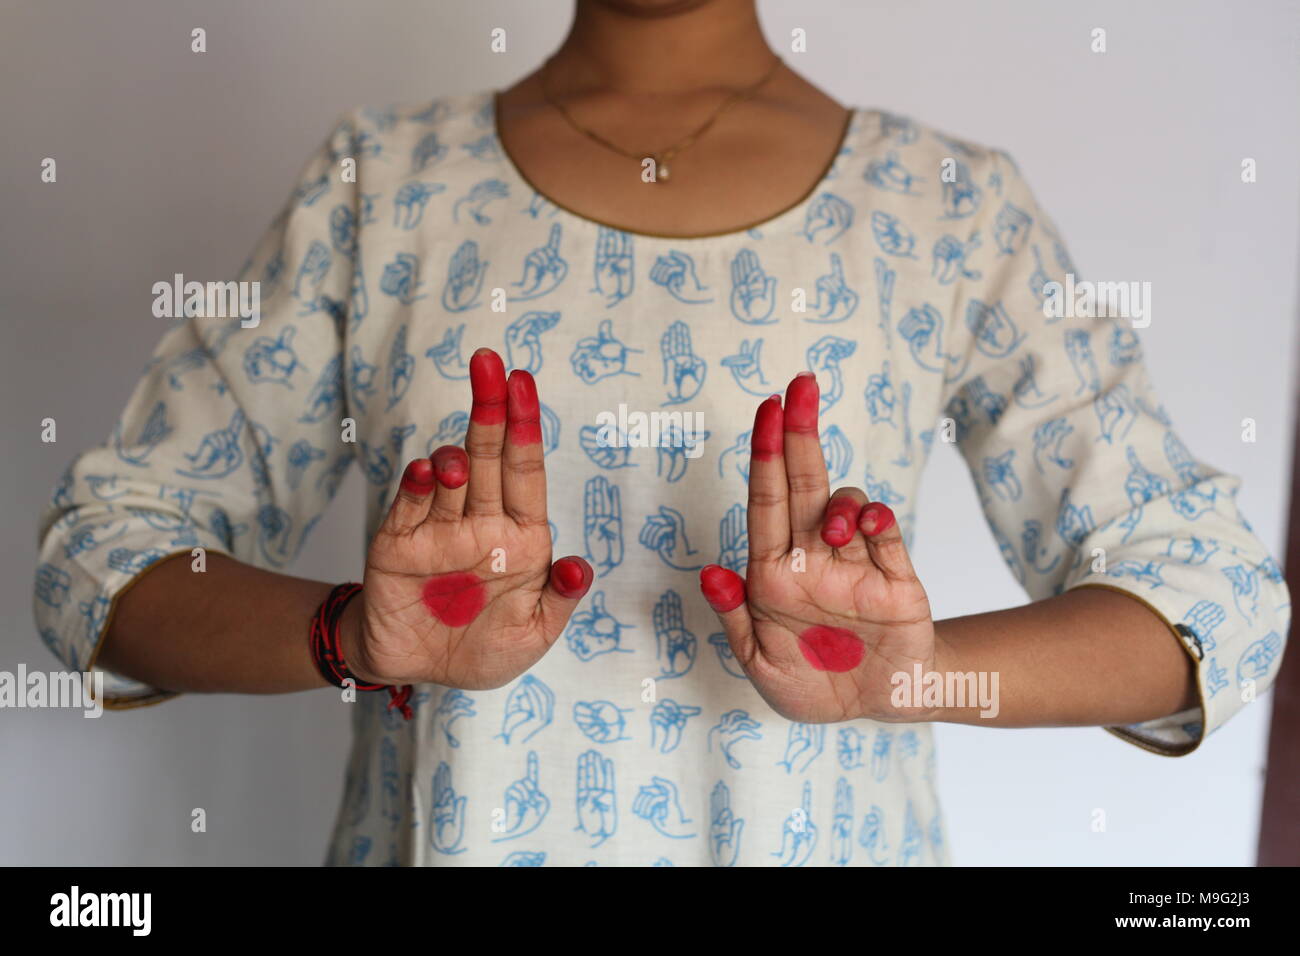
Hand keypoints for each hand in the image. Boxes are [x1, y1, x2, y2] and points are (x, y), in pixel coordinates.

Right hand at [343, 347, 592, 688]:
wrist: (417, 671)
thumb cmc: (482, 649)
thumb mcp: (533, 634)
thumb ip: (559, 600)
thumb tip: (580, 567)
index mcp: (523, 537)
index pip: (526, 470)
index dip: (525, 426)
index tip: (523, 381)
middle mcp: (482, 521)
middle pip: (487, 455)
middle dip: (490, 409)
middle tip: (488, 362)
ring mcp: (438, 528)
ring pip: (448, 476)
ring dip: (453, 459)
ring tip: (454, 463)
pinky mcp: (398, 543)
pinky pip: (408, 506)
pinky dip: (415, 486)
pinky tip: (424, 473)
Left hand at [697, 372, 936, 723]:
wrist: (878, 706)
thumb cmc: (811, 684)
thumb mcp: (760, 665)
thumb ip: (734, 620)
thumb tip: (711, 572)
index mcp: (772, 573)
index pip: (765, 501)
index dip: (765, 452)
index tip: (767, 406)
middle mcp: (812, 557)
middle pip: (804, 483)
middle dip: (800, 433)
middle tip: (801, 384)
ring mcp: (855, 563)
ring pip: (846, 505)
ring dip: (839, 503)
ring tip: (837, 532)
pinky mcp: (896, 578)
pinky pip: (887, 536)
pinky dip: (878, 520)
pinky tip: (867, 524)